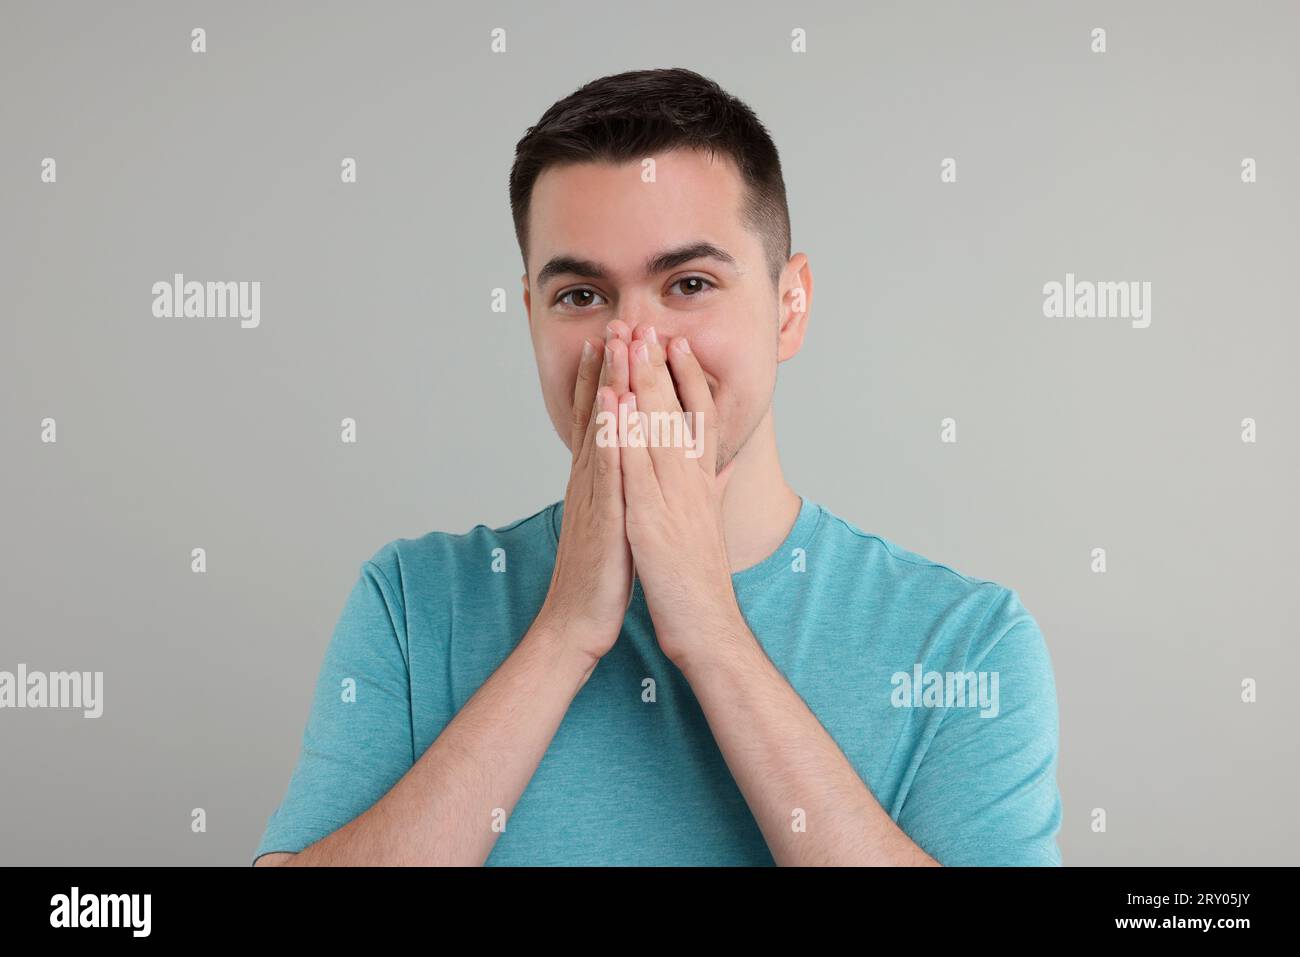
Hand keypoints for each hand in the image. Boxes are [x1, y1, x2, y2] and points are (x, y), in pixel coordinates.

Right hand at [537, 325, 634, 664]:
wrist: (578, 620)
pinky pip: (607, 468)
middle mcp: (590, 479)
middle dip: (608, 368)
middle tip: (616, 323)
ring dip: (607, 387)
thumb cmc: (602, 575)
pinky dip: (610, 433)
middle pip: (600, 413)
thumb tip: (638, 471)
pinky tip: (616, 405)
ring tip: (613, 346)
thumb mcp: (618, 522)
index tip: (618, 341)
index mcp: (597, 480)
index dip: (609, 379)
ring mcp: (593, 494)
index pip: (603, 420)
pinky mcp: (603, 514)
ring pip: (602, 431)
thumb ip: (624, 492)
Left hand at [618, 325, 742, 671]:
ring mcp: (671, 501)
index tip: (678, 343)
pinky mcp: (650, 522)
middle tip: (646, 324)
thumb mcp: (710, 524)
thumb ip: (719, 489)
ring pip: (655, 431)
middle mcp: (690, 484)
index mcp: (702, 484)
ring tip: (630, 344)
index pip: (699, 419)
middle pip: (676, 414)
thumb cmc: (701, 580)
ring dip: (642, 384)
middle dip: (659, 366)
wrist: (704, 627)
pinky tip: (615, 403)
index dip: (689, 379)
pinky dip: (625, 433)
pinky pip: (635, 470)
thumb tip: (727, 463)